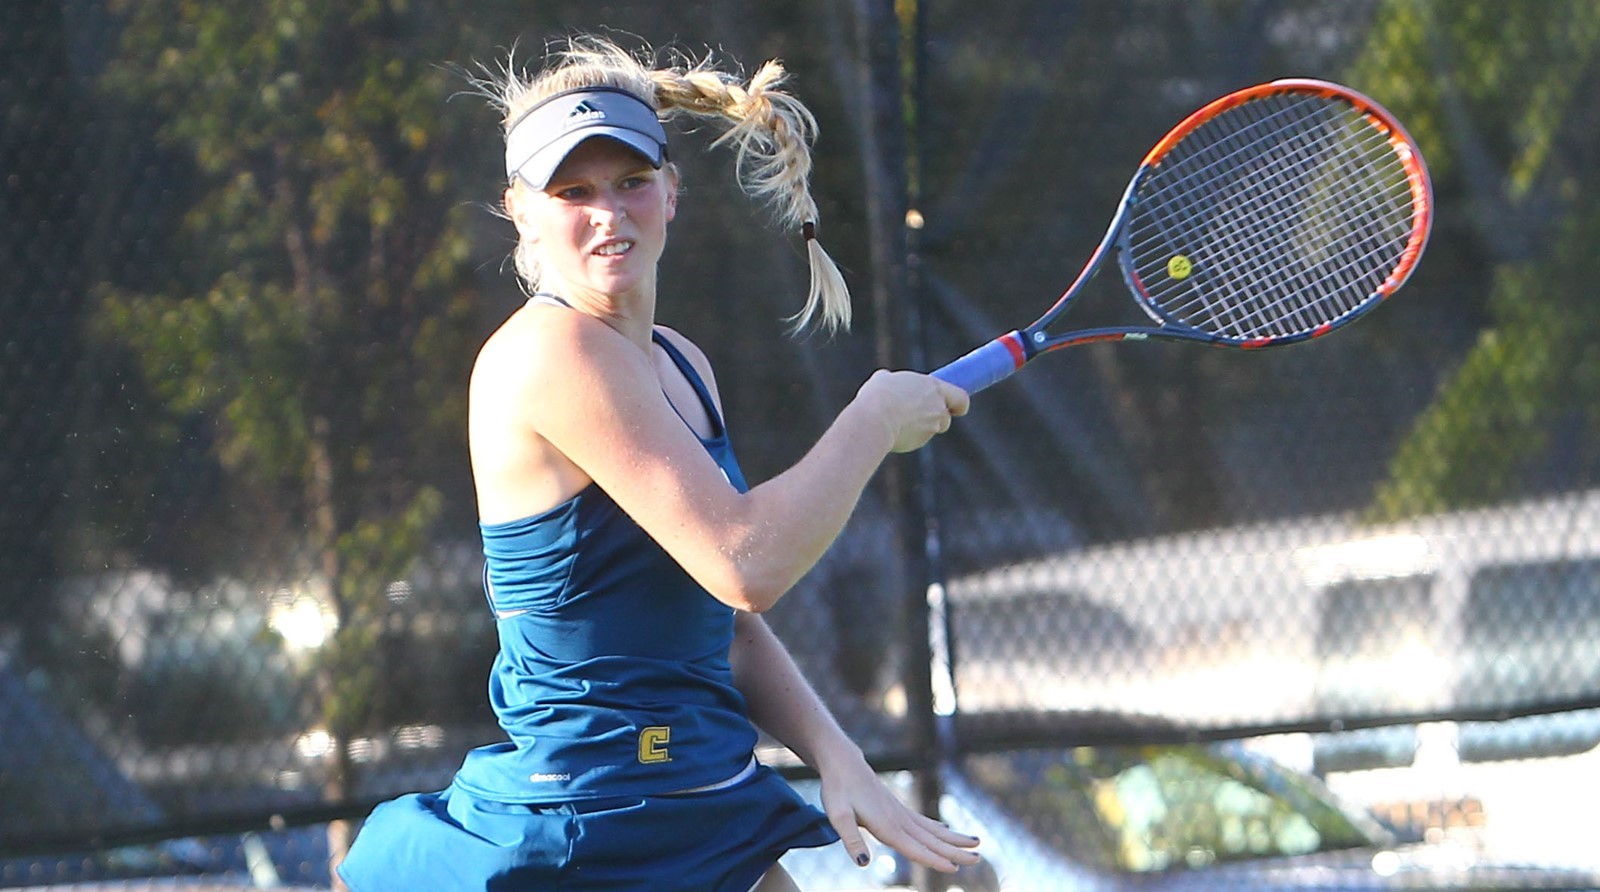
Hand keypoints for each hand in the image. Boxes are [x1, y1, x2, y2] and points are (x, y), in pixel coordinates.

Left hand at [817, 752, 980, 872]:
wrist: (842, 760)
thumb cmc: (837, 788)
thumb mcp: (838, 815)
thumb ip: (851, 840)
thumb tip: (863, 864)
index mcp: (886, 825)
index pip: (914, 847)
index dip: (934, 859)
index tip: (954, 868)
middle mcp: (898, 819)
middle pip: (931, 840)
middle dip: (955, 851)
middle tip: (978, 859)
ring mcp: (899, 812)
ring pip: (932, 829)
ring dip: (953, 838)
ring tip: (976, 843)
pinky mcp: (896, 807)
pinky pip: (922, 821)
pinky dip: (937, 827)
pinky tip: (946, 829)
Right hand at [853, 370, 970, 453]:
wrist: (873, 420)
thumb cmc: (878, 396)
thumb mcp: (883, 379)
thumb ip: (894, 381)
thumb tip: (886, 380)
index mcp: (933, 387)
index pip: (961, 398)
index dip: (957, 403)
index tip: (953, 406)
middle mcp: (938, 408)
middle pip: (946, 417)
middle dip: (934, 417)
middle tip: (916, 413)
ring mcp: (931, 427)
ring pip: (931, 429)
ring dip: (920, 427)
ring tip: (897, 421)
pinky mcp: (920, 442)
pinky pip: (917, 439)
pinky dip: (908, 437)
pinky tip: (892, 430)